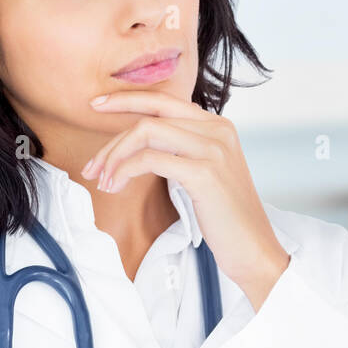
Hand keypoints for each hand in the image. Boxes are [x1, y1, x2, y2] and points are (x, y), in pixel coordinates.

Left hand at [80, 89, 289, 306]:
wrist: (254, 248)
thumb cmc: (227, 216)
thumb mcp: (209, 171)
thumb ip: (186, 148)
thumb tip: (144, 139)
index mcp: (219, 125)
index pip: (165, 100)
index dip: (127, 99)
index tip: (97, 105)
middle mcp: (219, 129)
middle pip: (150, 116)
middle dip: (113, 136)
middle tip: (92, 165)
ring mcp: (213, 149)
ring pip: (146, 133)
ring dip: (114, 157)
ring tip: (102, 181)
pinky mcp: (204, 173)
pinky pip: (149, 159)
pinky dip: (124, 170)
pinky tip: (115, 185)